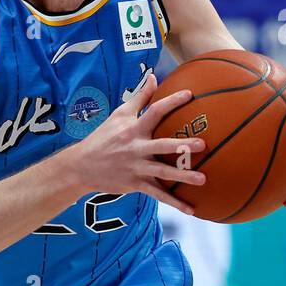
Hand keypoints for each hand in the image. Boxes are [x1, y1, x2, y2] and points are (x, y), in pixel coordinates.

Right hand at [72, 72, 205, 214]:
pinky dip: (174, 203)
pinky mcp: (136, 184)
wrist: (81, 166)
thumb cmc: (103, 137)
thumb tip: (154, 76)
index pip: (154, 112)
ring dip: (183, 177)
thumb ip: (140, 97)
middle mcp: (136, 148)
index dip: (171, 102)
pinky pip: (158, 194)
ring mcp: (136, 167)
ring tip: (203, 179)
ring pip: (162, 173)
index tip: (190, 95)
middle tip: (203, 144)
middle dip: (182, 146)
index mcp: (133, 129)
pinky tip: (191, 210)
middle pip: (162, 146)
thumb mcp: (118, 115)